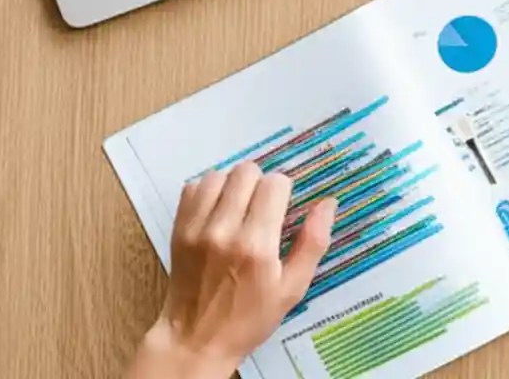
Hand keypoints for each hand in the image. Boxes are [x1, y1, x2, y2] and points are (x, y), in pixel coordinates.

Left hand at [127, 162, 337, 378]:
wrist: (196, 338)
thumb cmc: (249, 318)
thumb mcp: (292, 288)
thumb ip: (312, 243)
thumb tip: (328, 203)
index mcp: (257, 245)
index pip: (275, 184)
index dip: (284, 191)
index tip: (282, 209)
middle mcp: (224, 229)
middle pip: (247, 171)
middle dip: (260, 183)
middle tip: (262, 209)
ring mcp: (197, 227)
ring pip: (220, 174)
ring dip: (234, 184)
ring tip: (239, 208)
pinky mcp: (179, 228)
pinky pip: (194, 186)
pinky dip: (209, 190)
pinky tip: (218, 210)